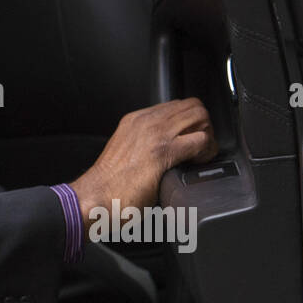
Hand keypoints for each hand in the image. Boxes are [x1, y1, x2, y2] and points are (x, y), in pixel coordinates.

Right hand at [69, 98, 216, 220]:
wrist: (95, 197)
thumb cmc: (108, 185)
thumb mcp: (124, 152)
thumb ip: (142, 145)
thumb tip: (163, 153)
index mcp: (135, 120)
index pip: (176, 105)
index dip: (189, 121)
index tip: (190, 138)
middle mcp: (146, 121)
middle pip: (192, 106)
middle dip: (203, 125)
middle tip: (200, 147)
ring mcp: (155, 134)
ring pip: (200, 117)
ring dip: (207, 135)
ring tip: (200, 155)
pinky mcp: (163, 151)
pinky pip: (200, 140)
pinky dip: (207, 150)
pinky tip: (198, 163)